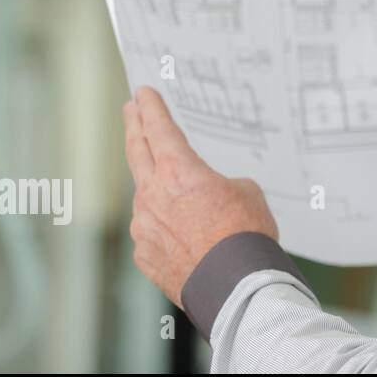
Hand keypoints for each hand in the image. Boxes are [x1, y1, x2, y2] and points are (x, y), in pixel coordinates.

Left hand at [122, 86, 277, 305]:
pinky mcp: (144, 255)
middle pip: (137, 152)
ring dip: (159, 191)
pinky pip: (153, 232)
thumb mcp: (247, 192)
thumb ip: (219, 185)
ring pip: (147, 198)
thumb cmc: (245, 235)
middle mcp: (153, 195)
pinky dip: (165, 228)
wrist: (236, 283)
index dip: (151, 108)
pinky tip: (185, 237)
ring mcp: (144, 227)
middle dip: (134, 127)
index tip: (142, 94)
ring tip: (185, 200)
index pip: (160, 130)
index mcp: (180, 172)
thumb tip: (209, 195)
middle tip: (130, 111)